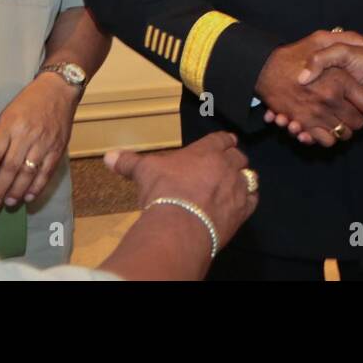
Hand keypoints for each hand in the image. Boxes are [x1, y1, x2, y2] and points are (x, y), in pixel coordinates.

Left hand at [0, 74, 79, 209]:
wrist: (58, 90)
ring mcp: (44, 142)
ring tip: (9, 203)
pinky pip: (46, 171)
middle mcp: (26, 134)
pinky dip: (37, 186)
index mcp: (10, 124)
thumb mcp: (6, 116)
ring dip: (17, 190)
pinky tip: (29, 197)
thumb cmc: (29, 102)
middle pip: (11, 166)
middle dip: (0, 187)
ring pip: (28, 171)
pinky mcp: (58, 147)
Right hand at [105, 131, 257, 247]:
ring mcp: (237, 188)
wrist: (180, 224)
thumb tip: (109, 156)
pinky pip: (253, 200)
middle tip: (228, 165)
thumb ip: (129, 162)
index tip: (225, 142)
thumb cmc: (163, 190)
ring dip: (243, 179)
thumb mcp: (144, 171)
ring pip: (249, 177)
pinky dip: (248, 200)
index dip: (223, 140)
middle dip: (234, 159)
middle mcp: (226, 165)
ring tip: (236, 184)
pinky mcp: (242, 210)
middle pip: (239, 156)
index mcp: (206, 151)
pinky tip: (241, 204)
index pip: (221, 138)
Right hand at [256, 30, 362, 146]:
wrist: (264, 67)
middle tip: (354, 115)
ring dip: (343, 131)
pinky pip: (324, 140)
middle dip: (359, 121)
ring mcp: (316, 113)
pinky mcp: (304, 124)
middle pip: (358, 123)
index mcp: (339, 80)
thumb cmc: (295, 52)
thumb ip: (350, 38)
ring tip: (340, 122)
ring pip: (343, 134)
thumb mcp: (322, 38)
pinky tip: (326, 129)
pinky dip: (327, 138)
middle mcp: (330, 99)